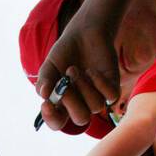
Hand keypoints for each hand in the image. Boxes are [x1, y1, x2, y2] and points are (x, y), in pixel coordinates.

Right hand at [35, 11, 119, 132]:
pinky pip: (110, 96)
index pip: (58, 122)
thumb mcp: (50, 65)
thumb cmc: (65, 52)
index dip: (52, 119)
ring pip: (96, 106)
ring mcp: (98, 96)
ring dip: (83, 87)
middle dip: (72, 102)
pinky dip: (99, 84)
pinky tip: (91, 71)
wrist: (84, 32)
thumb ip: (45, 80)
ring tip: (74, 69)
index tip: (46, 105)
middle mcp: (82, 103)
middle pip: (81, 120)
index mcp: (64, 104)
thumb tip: (44, 95)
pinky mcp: (112, 86)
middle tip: (64, 83)